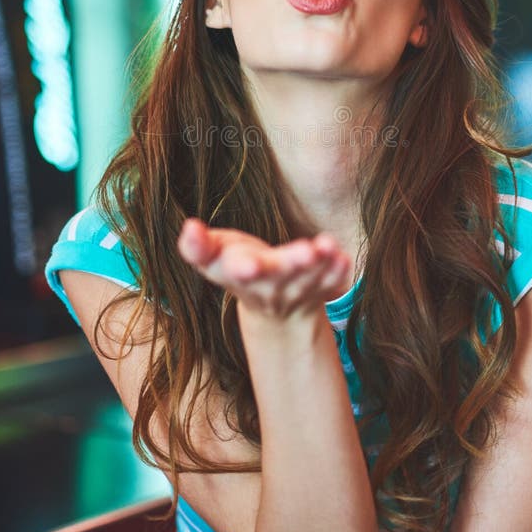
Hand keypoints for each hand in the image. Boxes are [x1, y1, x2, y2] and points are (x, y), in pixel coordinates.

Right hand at [177, 219, 351, 317]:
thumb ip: (198, 246)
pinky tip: (343, 259)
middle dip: (290, 264)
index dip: (242, 269)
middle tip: (305, 251)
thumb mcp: (213, 256)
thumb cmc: (235, 264)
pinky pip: (328, 285)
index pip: (232, 272)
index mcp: (233, 274)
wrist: (269, 305)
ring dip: (319, 265)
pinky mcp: (316, 292)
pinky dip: (336, 274)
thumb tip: (189, 227)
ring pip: (306, 280)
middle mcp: (264, 288)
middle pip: (277, 276)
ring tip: (328, 246)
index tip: (248, 264)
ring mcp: (292, 293)